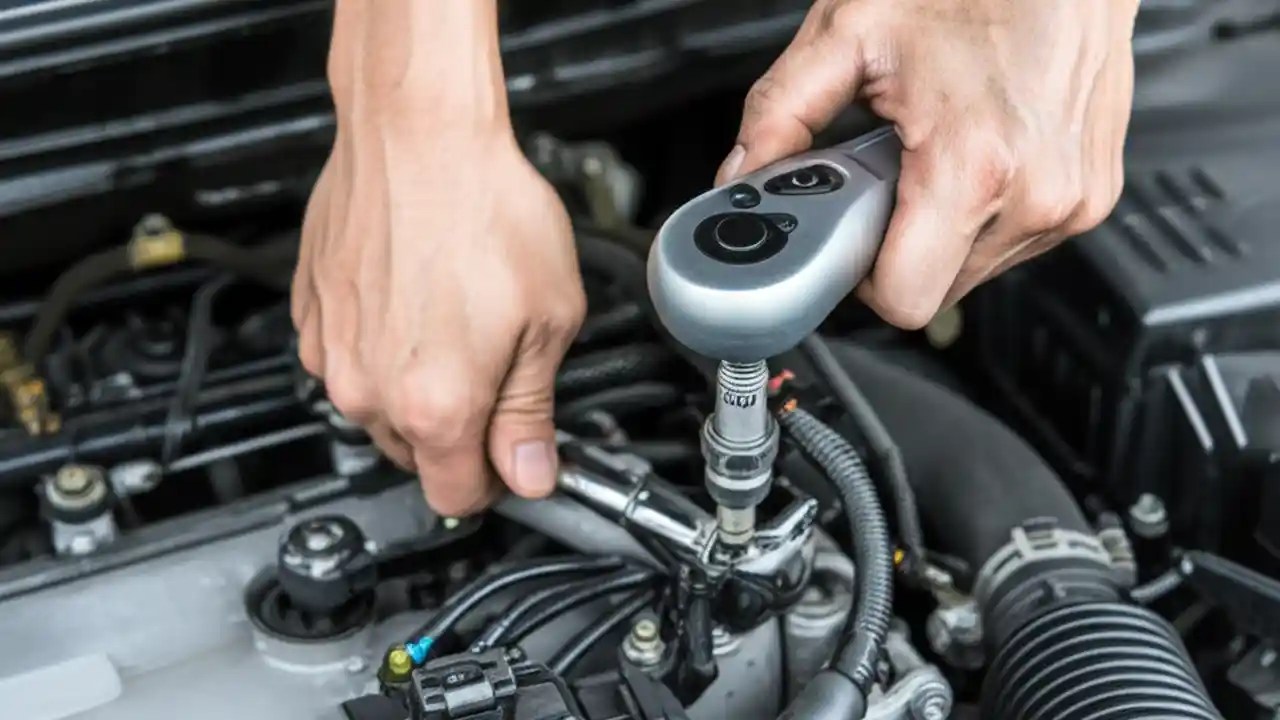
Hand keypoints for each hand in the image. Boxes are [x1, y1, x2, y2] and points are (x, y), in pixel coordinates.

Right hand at [293, 121, 585, 515]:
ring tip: (455, 322)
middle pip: (416, 457)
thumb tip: (528, 472)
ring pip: (378, 409)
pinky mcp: (311, 314)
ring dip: (416, 388)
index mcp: (436, 406)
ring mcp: (332, 352)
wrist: (418, 131)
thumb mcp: (547, 319)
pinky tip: (416, 300)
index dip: (494, 482)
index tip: (511, 458)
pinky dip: (381, 348)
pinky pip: (349, 360)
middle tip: (496, 372)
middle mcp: (370, 389)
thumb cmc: (483, 206)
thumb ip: (532, 411)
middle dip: (459, 432)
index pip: (456, 497)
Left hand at [718, 0, 1138, 327]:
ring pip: (975, 271)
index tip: (846, 237)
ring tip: (936, 152)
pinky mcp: (1094, 194)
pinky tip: (975, 150)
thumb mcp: (847, 32)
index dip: (860, 277)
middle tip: (888, 178)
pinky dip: (986, 212)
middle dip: (898, 247)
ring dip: (942, 231)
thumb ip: (778, 114)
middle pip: (936, 290)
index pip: (903, 300)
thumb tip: (743, 175)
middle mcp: (1037, 195)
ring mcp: (1074, 199)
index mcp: (975, 166)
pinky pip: (1017, 241)